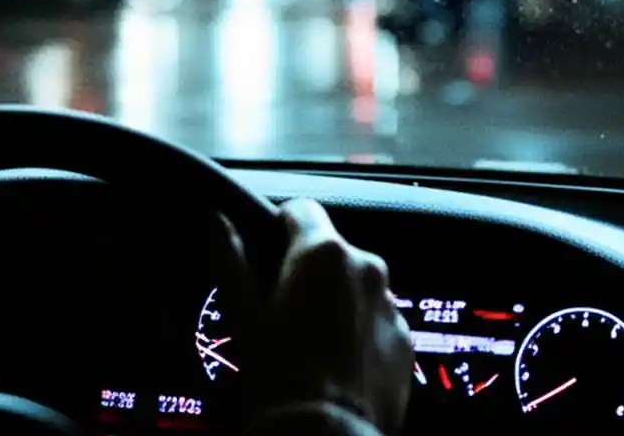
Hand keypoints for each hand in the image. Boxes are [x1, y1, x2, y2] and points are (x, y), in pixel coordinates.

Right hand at [251, 199, 412, 434]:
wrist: (324, 434)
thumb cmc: (276, 374)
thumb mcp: (242, 316)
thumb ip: (230, 260)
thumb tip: (217, 221)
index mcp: (323, 253)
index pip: (302, 210)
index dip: (281, 228)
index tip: (269, 253)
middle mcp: (366, 267)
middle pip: (333, 251)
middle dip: (311, 271)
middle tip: (284, 308)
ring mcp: (391, 303)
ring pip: (358, 285)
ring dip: (338, 300)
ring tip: (312, 341)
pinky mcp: (406, 337)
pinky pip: (378, 319)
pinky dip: (360, 330)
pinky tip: (338, 360)